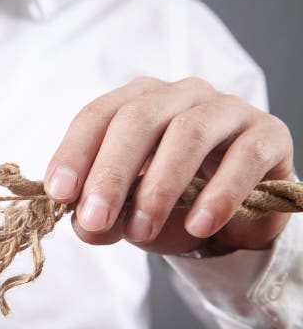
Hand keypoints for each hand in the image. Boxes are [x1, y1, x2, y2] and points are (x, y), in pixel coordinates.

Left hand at [44, 76, 293, 254]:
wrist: (236, 213)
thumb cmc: (172, 200)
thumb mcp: (128, 212)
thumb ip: (103, 216)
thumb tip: (85, 225)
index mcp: (137, 102)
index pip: (97, 115)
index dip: (75, 152)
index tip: (59, 193)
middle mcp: (179, 95)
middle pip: (138, 119)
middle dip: (110, 173)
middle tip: (94, 220)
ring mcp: (226, 109)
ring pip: (188, 133)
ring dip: (159, 187)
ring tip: (140, 233)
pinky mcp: (267, 135)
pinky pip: (243, 157)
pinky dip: (218, 194)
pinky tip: (198, 226)